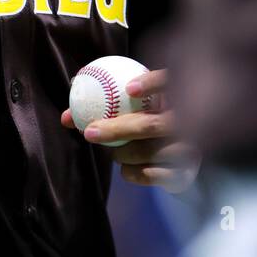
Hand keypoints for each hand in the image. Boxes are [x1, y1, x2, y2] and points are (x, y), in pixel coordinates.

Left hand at [61, 68, 201, 193]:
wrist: (180, 163)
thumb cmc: (148, 126)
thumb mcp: (134, 111)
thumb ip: (105, 108)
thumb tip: (66, 117)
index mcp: (176, 97)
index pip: (170, 82)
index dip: (153, 83)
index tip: (129, 88)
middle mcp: (189, 121)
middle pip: (151, 124)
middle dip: (117, 129)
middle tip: (90, 132)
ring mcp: (191, 148)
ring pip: (150, 150)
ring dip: (123, 153)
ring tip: (114, 153)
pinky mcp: (187, 173)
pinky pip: (153, 174)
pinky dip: (134, 173)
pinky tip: (126, 170)